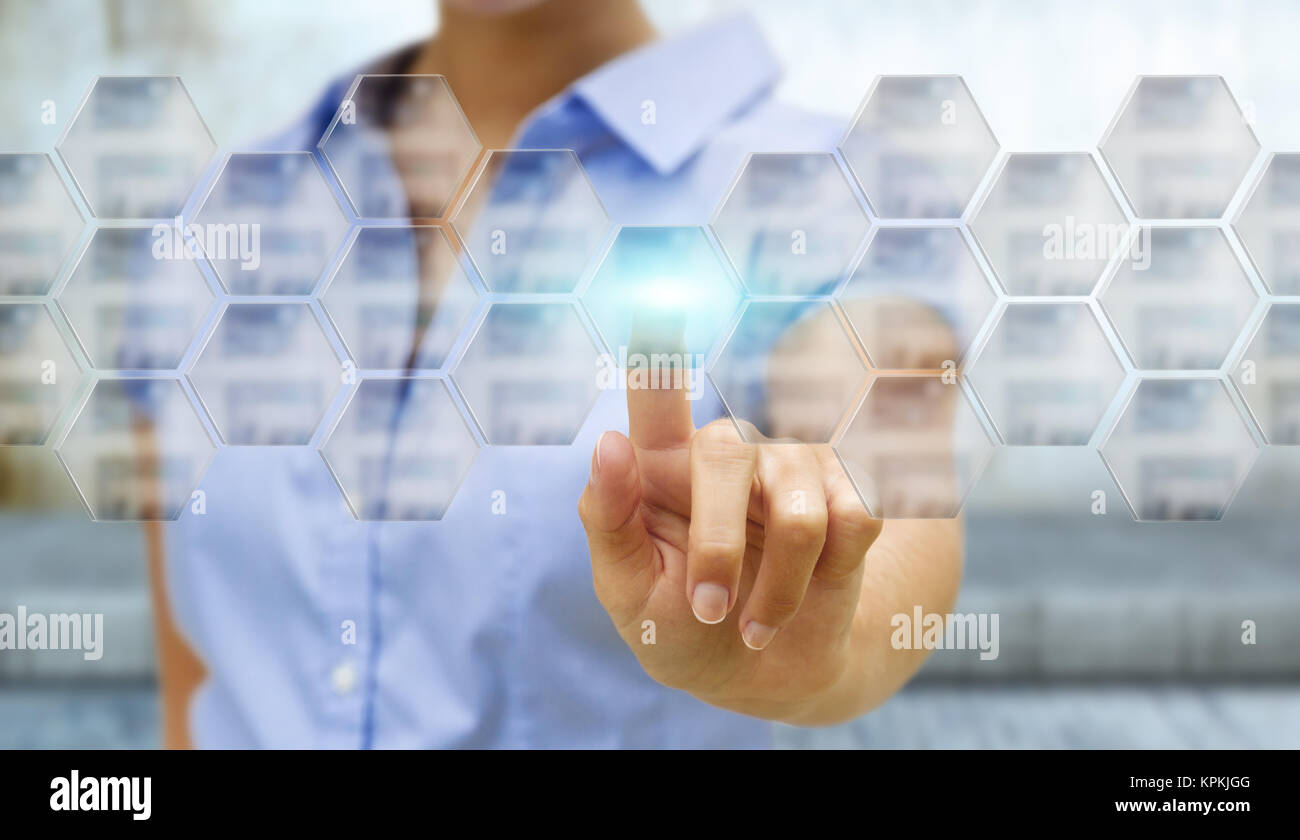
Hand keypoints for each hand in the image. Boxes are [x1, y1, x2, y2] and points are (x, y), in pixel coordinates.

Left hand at [577, 369, 882, 722]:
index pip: (657, 393)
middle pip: (728, 456)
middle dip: (719, 547)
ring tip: (754, 624)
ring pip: (798, 515)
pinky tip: (806, 592)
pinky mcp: (849, 495)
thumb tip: (607, 442)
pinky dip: (820, 583)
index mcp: (660, 465)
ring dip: (774, 592)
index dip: (658, 342)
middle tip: (710, 611)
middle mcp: (728, 451)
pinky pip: (854, 523)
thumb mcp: (626, 591)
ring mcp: (792, 468)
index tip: (654, 295)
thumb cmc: (680, 625)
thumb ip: (608, 520)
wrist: (762, 673)